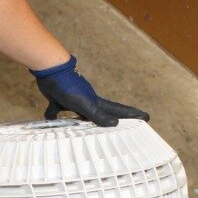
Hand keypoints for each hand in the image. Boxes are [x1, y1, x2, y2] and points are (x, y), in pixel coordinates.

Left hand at [30, 55, 148, 126]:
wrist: (52, 70)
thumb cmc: (69, 86)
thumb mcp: (84, 104)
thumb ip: (96, 114)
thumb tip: (115, 124)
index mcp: (96, 103)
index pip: (117, 111)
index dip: (130, 115)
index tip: (146, 118)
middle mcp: (87, 101)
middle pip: (102, 113)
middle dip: (112, 120)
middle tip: (123, 125)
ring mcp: (74, 99)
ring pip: (81, 114)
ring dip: (84, 121)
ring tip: (88, 128)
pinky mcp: (59, 98)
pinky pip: (58, 109)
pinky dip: (55, 115)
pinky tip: (52, 120)